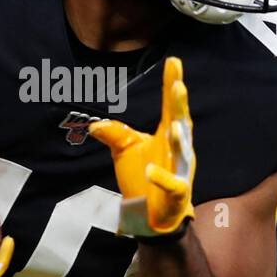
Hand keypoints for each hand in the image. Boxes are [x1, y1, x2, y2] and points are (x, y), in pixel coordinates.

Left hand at [90, 56, 194, 237]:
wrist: (153, 216)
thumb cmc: (144, 178)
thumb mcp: (126, 151)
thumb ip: (115, 134)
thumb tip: (93, 124)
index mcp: (167, 134)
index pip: (170, 105)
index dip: (172, 83)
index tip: (173, 61)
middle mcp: (178, 149)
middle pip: (180, 123)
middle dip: (180, 105)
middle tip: (178, 85)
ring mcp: (180, 171)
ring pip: (182, 153)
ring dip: (179, 140)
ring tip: (173, 125)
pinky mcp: (178, 194)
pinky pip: (173, 185)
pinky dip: (162, 178)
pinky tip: (150, 171)